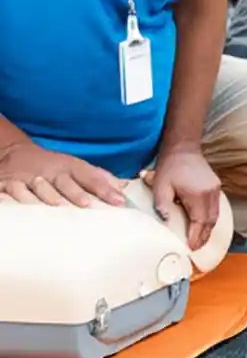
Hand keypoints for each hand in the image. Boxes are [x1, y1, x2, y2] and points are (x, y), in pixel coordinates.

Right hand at [0, 142, 126, 206]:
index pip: (90, 176)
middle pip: (64, 181)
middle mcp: (51, 171)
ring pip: (39, 186)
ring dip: (47, 195)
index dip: (104, 188)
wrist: (16, 153)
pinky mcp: (10, 183)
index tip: (118, 200)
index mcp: (70, 167)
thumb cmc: (53, 166)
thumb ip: (99, 177)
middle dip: (75, 192)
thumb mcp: (76, 166)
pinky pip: (12, 190)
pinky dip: (14, 196)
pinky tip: (19, 201)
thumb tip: (124, 187)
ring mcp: (30, 177)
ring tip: (56, 205)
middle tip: (86, 203)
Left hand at [150, 149, 221, 249]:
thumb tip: (166, 223)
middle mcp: (210, 193)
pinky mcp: (216, 187)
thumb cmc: (170, 167)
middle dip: (203, 237)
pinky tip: (203, 225)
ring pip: (215, 216)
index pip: (199, 222)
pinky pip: (216, 208)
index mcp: (197, 194)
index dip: (195, 237)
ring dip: (208, 229)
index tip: (190, 247)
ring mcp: (215, 189)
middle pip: (210, 222)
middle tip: (195, 248)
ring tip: (199, 240)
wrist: (183, 148)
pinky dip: (210, 219)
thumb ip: (162, 206)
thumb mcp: (160, 186)